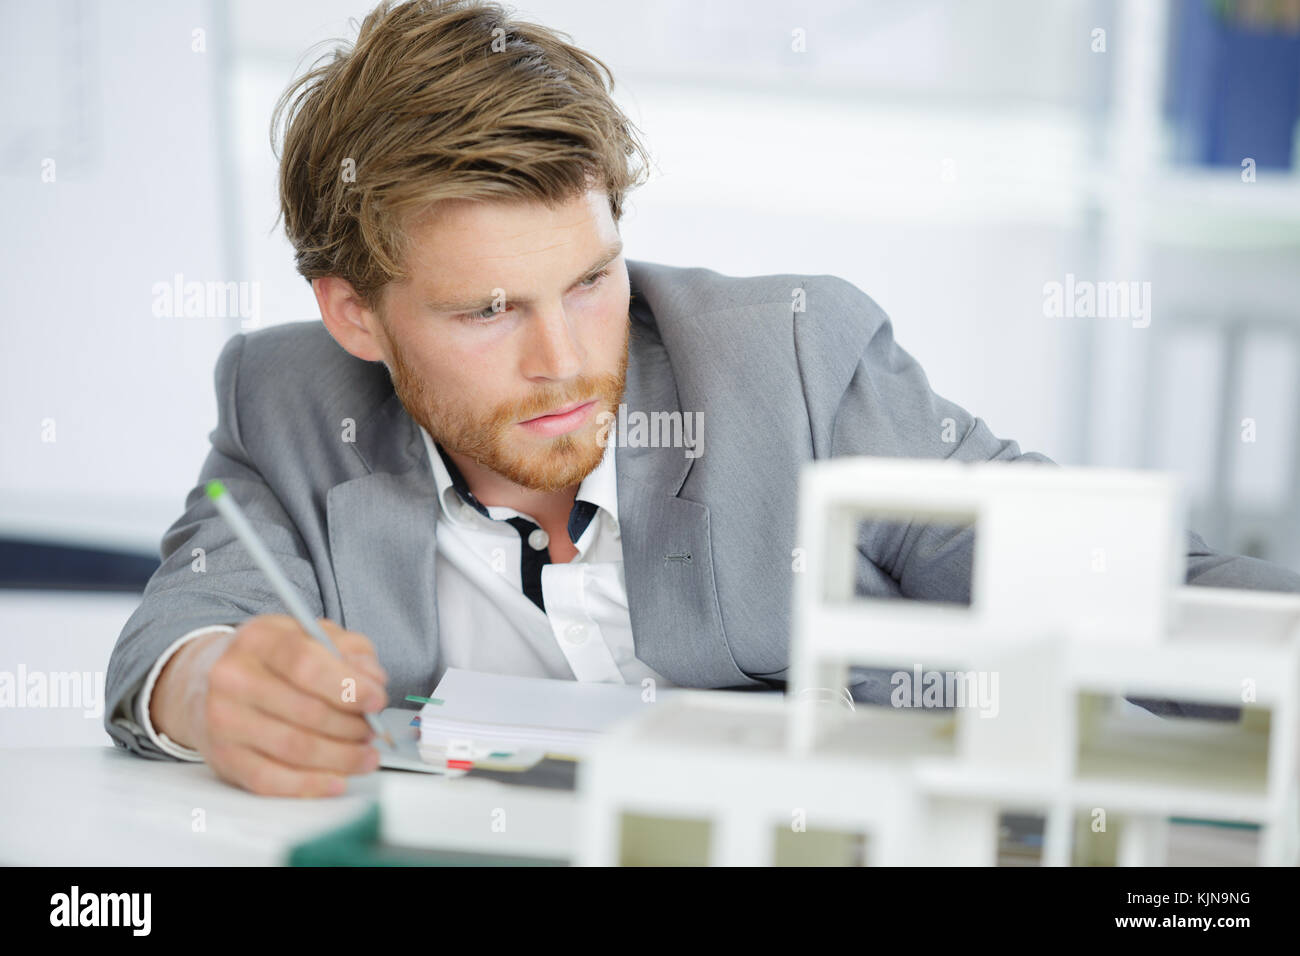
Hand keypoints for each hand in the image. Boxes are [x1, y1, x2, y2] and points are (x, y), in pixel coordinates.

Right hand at [150, 614, 387, 796]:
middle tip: (373, 732)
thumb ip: (348, 650)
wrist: (204, 680)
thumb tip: (374, 680)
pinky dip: (311, 784)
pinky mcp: (223, 757)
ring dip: (341, 757)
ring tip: (365, 755)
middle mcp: (233, 678)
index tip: (376, 700)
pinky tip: (337, 780)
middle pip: (306, 711)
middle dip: (351, 727)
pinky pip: (271, 780)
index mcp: (259, 640)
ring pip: (294, 749)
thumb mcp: (308, 635)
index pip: (306, 664)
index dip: (348, 686)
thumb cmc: (269, 659)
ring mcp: (224, 720)